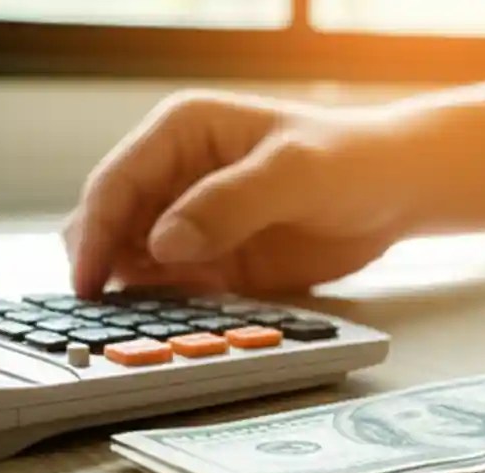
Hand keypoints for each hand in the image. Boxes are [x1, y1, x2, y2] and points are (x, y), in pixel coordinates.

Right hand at [64, 91, 411, 298]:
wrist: (397, 191)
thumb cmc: (350, 160)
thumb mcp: (293, 173)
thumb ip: (228, 204)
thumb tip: (163, 242)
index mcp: (182, 132)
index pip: (117, 182)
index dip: (96, 232)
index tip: (87, 281)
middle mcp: (176, 176)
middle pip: (114, 226)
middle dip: (105, 266)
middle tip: (106, 316)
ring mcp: (193, 222)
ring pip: (136, 263)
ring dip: (134, 294)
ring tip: (141, 327)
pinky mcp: (215, 262)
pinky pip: (175, 290)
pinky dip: (168, 309)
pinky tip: (177, 327)